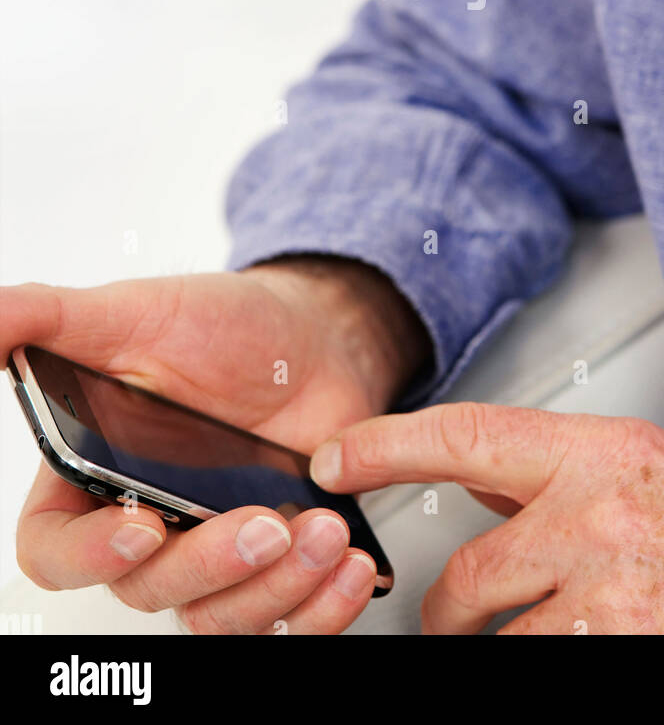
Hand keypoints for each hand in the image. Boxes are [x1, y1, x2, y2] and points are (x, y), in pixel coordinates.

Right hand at [2, 259, 429, 633]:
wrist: (318, 333)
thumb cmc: (223, 323)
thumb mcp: (132, 310)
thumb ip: (46, 318)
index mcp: (94, 473)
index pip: (54, 548)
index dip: (86, 554)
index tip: (142, 526)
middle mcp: (150, 524)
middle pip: (147, 591)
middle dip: (210, 566)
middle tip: (268, 524)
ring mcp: (216, 550)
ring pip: (217, 618)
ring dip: (275, 590)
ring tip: (321, 531)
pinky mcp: (278, 565)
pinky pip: (287, 621)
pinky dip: (321, 607)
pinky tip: (348, 564)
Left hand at [309, 403, 663, 634]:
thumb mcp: (633, 464)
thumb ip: (549, 471)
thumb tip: (470, 471)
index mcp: (594, 454)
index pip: (466, 434)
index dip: (388, 444)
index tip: (335, 455)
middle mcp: (593, 516)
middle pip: (468, 572)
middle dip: (445, 610)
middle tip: (444, 619)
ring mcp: (604, 592)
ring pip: (499, 637)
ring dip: (501, 647)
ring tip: (533, 636)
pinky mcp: (615, 651)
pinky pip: (536, 664)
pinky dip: (541, 658)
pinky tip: (581, 639)